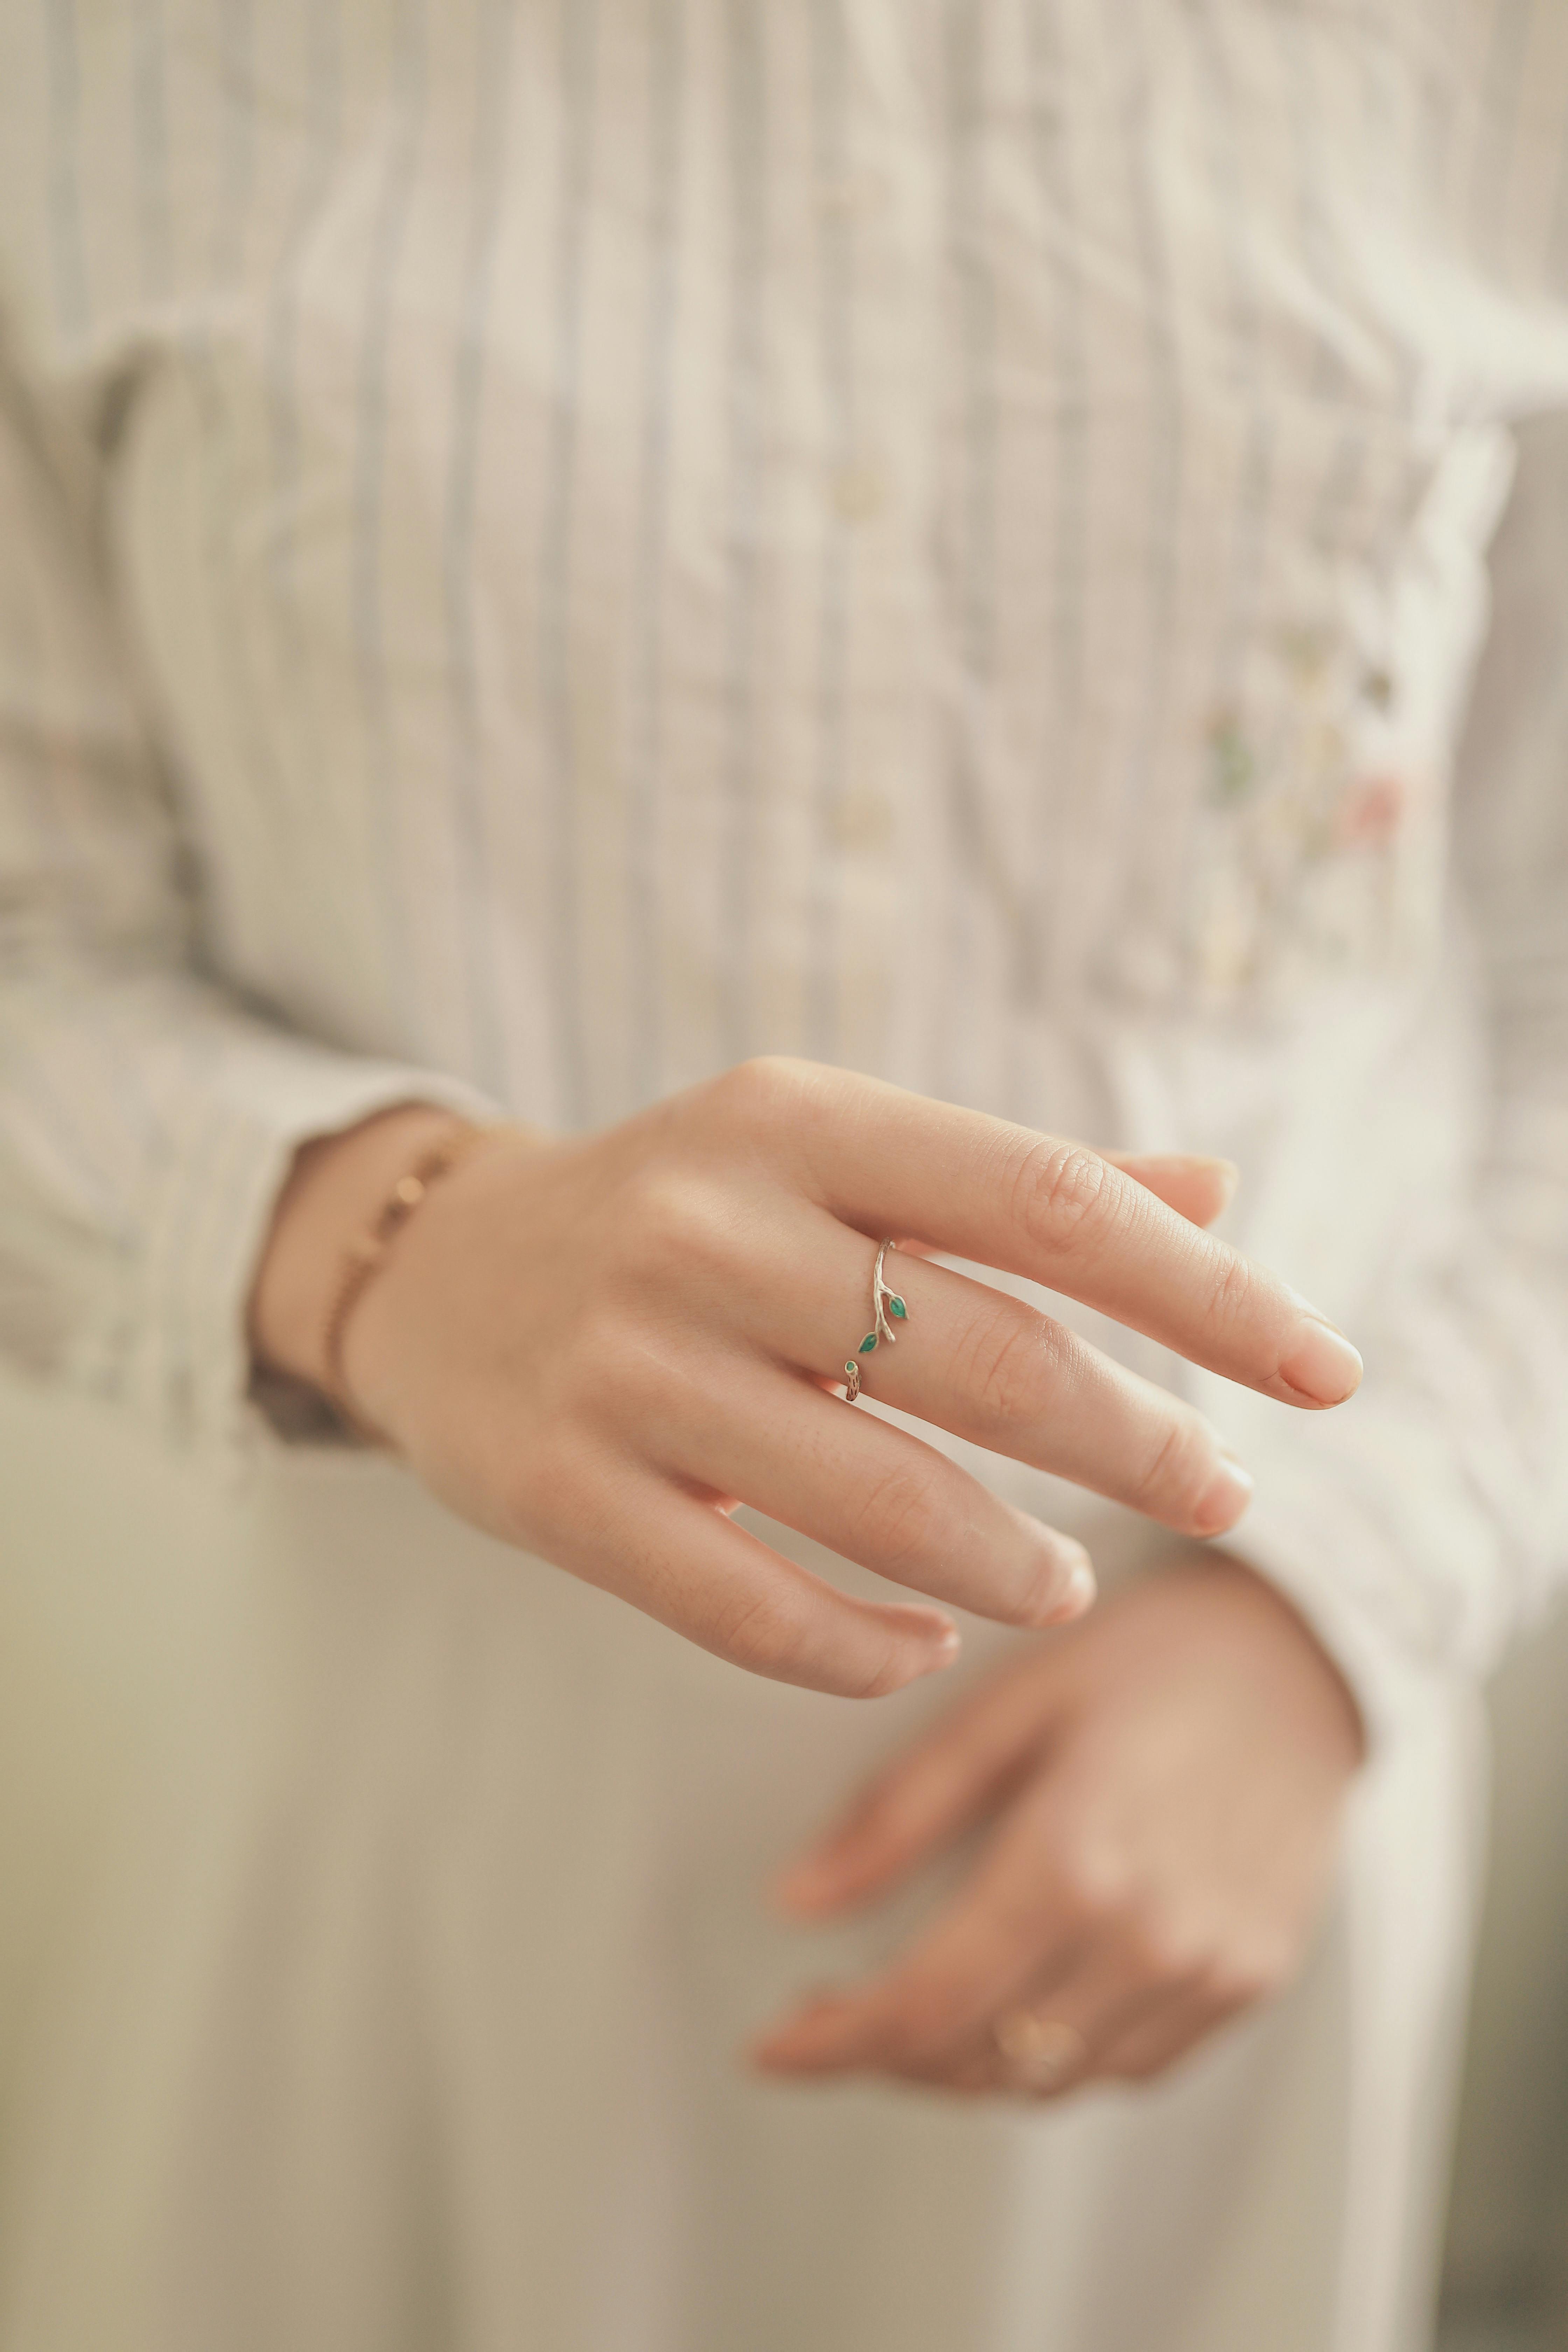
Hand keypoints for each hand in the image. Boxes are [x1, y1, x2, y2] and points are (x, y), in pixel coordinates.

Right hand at [250, 1058, 1360, 1696]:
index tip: (1325, 1371)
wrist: (437, 1270)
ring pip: (882, 1497)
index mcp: (792, 1118)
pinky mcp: (556, 1490)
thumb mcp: (833, 1157)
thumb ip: (1014, 1185)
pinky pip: (750, 1608)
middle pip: (987, 1354)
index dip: (1206, 1291)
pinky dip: (868, 1645)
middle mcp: (705, 1225)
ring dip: (1017, 1561)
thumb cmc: (684, 1213)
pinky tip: (929, 1640)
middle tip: (1226, 1495)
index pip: (1046, 1201)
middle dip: (1140, 1444)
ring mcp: (622, 1364)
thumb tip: (1216, 1199)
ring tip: (1073, 1582)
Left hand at [752, 1554, 1363, 2092]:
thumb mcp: (1008, 1704)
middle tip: (833, 2016)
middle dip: (886, 2057)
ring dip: (967, 2066)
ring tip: (918, 2010)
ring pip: (1051, 2081)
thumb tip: (796, 1901)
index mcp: (1072, 1858)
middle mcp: (1145, 1934)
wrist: (1303, 1654)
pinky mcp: (1252, 1981)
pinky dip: (1056, 2059)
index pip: (926, 2003)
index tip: (770, 2048)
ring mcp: (1209, 1969)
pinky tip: (1021, 2001)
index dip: (835, 2043)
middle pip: (979, 2058)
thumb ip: (901, 1811)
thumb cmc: (1144, 1658)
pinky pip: (1129, 2070)